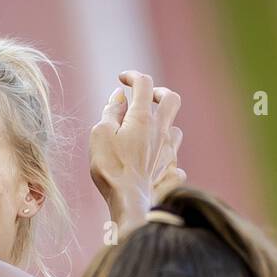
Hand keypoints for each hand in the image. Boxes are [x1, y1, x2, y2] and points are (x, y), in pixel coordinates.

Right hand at [89, 71, 181, 228]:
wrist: (128, 200)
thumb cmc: (110, 167)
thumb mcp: (100, 134)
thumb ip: (111, 112)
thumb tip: (119, 97)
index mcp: (142, 118)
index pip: (143, 84)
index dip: (132, 76)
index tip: (122, 79)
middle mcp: (160, 130)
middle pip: (171, 99)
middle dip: (159, 92)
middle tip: (146, 96)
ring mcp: (168, 151)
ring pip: (176, 129)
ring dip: (164, 124)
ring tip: (149, 131)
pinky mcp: (169, 171)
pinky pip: (175, 158)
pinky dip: (166, 153)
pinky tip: (156, 159)